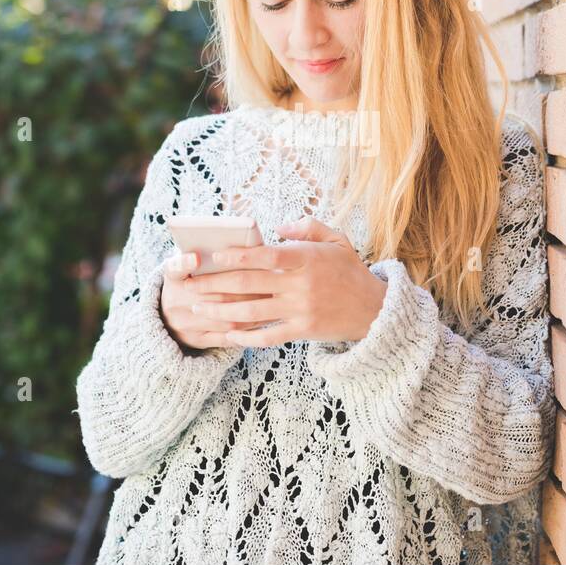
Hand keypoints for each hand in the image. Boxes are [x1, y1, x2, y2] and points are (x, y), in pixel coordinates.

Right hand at [159, 250, 273, 352]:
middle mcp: (174, 301)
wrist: (167, 318)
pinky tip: (261, 320)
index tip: (197, 257)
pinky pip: (225, 337)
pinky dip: (245, 329)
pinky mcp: (196, 340)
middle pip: (214, 295)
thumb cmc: (187, 284)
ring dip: (250, 311)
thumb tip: (226, 246)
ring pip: (224, 318)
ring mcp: (185, 323)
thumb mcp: (185, 268)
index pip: (175, 267)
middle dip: (245, 290)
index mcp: (172, 277)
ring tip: (270, 302)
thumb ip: (200, 257)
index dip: (185, 262)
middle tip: (269, 283)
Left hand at [185, 216, 387, 347]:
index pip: (267, 255)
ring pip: (253, 311)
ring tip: (199, 307)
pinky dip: (247, 337)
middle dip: (215, 283)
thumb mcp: (336, 240)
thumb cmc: (350, 271)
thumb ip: (308, 227)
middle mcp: (301, 285)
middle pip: (250, 284)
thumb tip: (278, 226)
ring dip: (221, 310)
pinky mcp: (303, 331)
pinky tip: (229, 335)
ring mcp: (301, 310)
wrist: (374, 309)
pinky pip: (269, 336)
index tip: (214, 255)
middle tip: (190, 284)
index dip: (238, 255)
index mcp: (307, 259)